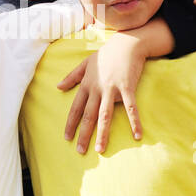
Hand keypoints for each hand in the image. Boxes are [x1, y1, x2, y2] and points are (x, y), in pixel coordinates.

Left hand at [58, 34, 146, 153]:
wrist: (126, 43)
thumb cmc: (107, 54)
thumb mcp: (86, 63)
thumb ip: (72, 76)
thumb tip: (58, 86)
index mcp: (87, 85)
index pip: (75, 108)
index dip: (71, 124)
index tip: (67, 138)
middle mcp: (97, 88)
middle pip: (88, 115)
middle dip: (83, 134)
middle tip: (80, 151)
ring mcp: (112, 89)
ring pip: (105, 115)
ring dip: (102, 133)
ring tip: (101, 149)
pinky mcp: (127, 88)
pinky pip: (130, 108)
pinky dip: (134, 122)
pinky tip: (137, 135)